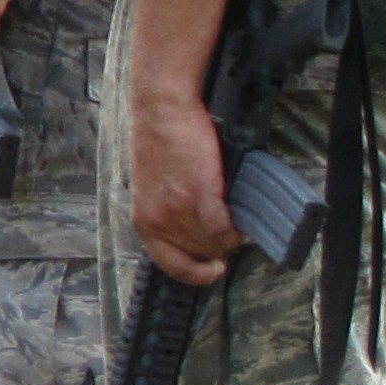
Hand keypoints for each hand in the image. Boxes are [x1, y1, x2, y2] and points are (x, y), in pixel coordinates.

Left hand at [129, 85, 240, 285]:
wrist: (162, 111)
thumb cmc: (162, 140)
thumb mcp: (158, 188)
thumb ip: (174, 213)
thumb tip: (204, 232)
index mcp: (143, 220)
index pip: (169, 265)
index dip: (195, 273)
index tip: (213, 270)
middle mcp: (157, 221)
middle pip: (198, 256)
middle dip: (219, 250)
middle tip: (232, 236)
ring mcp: (177, 212)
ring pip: (215, 244)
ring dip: (231, 238)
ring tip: (238, 224)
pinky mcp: (198, 197)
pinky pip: (225, 229)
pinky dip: (238, 228)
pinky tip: (242, 221)